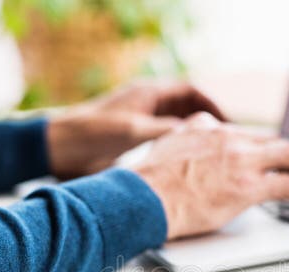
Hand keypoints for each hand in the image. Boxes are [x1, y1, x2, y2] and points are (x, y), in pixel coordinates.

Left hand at [46, 81, 225, 179]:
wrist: (59, 148)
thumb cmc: (92, 134)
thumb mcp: (134, 131)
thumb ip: (167, 131)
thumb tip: (199, 135)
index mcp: (149, 93)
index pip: (192, 91)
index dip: (213, 104)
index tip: (229, 123)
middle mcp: (148, 104)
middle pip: (190, 107)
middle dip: (210, 122)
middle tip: (226, 141)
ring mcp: (143, 121)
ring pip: (180, 125)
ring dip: (196, 137)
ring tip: (213, 155)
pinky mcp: (135, 139)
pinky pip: (167, 140)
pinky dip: (181, 148)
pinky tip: (188, 164)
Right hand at [134, 113, 288, 239]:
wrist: (143, 197)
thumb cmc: (148, 183)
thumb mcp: (167, 147)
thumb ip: (187, 142)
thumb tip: (192, 152)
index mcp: (206, 127)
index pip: (244, 132)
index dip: (261, 145)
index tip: (267, 152)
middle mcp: (227, 138)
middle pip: (271, 140)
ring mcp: (240, 160)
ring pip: (286, 156)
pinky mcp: (248, 186)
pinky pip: (287, 184)